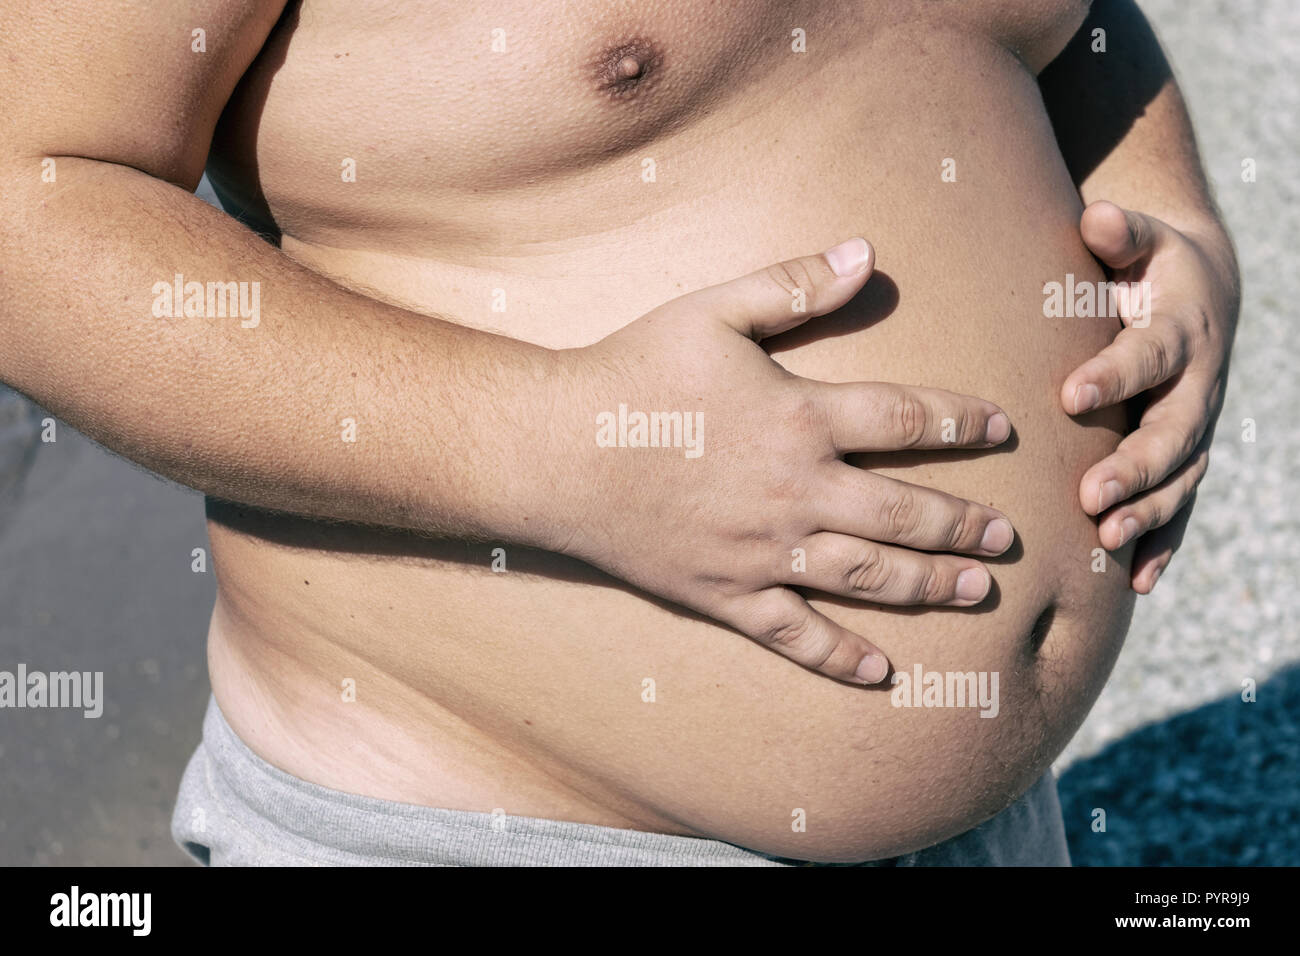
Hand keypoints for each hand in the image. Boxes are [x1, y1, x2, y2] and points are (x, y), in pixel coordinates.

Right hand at [544, 239, 1015, 684]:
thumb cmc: (632, 374)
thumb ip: (792, 286)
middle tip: (1010, 536)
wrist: (555, 451)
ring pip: (869, 578)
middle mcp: (797, 492)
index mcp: (800, 418)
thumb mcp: (711, 309)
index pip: (905, 418)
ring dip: (931, 586)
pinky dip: (841, 658)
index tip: (1001, 427)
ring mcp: (765, 553)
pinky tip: (881, 672)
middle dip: (965, 523)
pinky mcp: (727, 595)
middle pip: (905, 512)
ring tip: (979, 592)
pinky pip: (795, 635)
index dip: (960, 421)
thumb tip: (866, 251)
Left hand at [1062, 201, 1238, 592]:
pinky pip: (1180, 504)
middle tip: (1090, 496)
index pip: (1147, 356)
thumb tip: (1096, 217)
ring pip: (1180, 478)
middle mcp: (1197, 386)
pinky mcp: (1188, 455)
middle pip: (1172, 433)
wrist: (1202, 291)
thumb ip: (1120, 233)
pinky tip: (1135, 581)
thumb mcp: (1141, 239)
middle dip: (1134, 467)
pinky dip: (1162, 543)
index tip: (1070, 395)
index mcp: (1181, 331)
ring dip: (1147, 513)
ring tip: (1105, 540)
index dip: (1113, 375)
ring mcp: (1196, 426)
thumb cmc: (1150, 265)